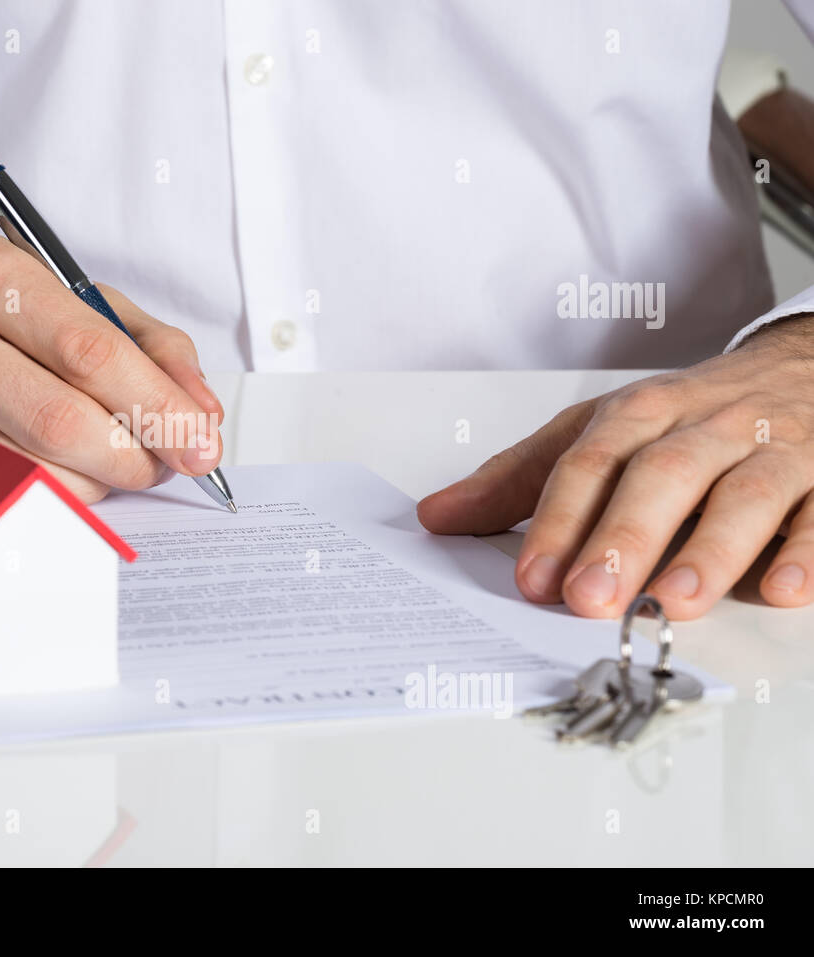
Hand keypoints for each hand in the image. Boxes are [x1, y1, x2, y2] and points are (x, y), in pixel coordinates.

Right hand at [0, 234, 222, 498]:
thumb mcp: (60, 296)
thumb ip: (143, 344)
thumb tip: (200, 411)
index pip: (90, 350)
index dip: (157, 405)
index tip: (200, 440)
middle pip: (61, 420)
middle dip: (135, 456)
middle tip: (165, 465)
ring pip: (31, 473)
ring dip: (96, 485)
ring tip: (113, 466)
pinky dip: (52, 503)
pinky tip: (65, 480)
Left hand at [417, 315, 813, 618]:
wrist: (806, 365)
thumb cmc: (688, 414)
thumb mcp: (600, 430)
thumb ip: (521, 477)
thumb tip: (436, 517)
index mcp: (639, 414)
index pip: (589, 463)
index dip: (559, 520)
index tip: (531, 579)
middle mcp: (704, 426)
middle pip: (662, 475)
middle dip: (624, 536)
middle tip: (590, 598)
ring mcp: (774, 448)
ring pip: (745, 492)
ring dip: (711, 549)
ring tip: (672, 601)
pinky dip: (807, 549)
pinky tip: (782, 590)